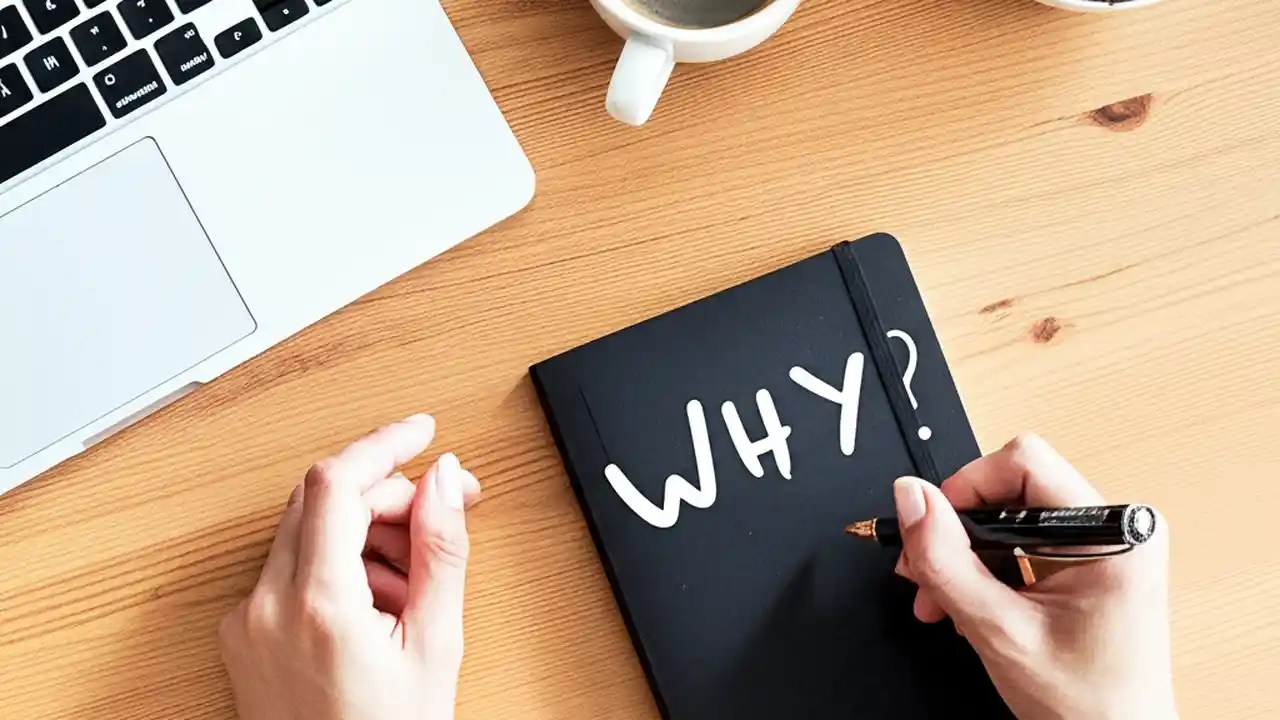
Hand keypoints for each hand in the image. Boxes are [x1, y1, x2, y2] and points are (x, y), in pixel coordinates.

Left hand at [219, 414, 480, 719]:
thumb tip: (443, 479)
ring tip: (416, 585)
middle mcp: (266, 607)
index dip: (383, 442)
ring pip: (308, 532)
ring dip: (367, 533)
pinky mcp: (243, 636)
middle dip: (388, 494)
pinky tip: (382, 603)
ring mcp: (247, 623)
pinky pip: (292, 569)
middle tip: (446, 508)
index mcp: (317, 605)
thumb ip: (441, 551)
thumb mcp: (436, 646)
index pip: (336, 482)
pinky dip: (340, 565)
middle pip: (323, 500)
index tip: (422, 430)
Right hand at [892, 434, 1176, 719]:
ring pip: (1011, 516)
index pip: (1023, 463)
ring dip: (966, 556)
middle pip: (1011, 488)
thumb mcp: (999, 630)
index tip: (931, 528)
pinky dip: (988, 568)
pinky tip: (971, 602)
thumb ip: (946, 560)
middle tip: (924, 573)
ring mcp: (1107, 544)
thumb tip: (912, 499)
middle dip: (957, 532)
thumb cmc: (1088, 707)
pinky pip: (1025, 540)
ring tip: (943, 600)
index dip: (965, 489)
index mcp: (1113, 535)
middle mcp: (1118, 528)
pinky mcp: (1092, 561)